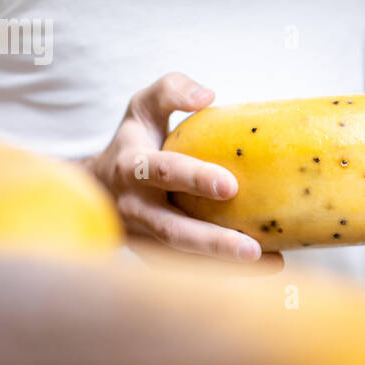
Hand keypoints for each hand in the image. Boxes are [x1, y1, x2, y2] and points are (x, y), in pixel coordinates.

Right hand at [83, 72, 271, 263]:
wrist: (93, 191)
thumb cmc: (131, 142)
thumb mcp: (142, 106)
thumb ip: (171, 90)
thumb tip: (209, 95)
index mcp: (132, 167)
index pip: (162, 172)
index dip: (193, 178)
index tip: (230, 186)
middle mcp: (135, 208)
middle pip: (173, 230)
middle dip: (211, 242)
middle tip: (252, 249)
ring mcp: (144, 239)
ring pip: (184, 258)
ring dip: (225, 265)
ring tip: (271, 263)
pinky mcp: (155, 259)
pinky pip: (189, 270)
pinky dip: (224, 273)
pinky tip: (268, 265)